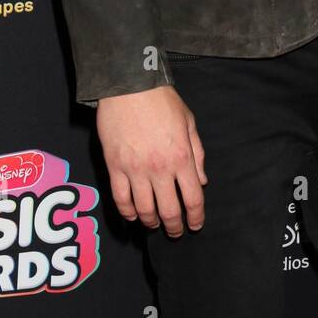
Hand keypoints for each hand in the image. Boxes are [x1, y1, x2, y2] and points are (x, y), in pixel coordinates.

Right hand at [96, 87, 206, 235]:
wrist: (129, 85)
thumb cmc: (162, 100)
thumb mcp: (189, 122)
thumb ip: (197, 153)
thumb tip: (202, 181)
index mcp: (182, 157)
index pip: (193, 198)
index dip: (196, 217)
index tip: (195, 224)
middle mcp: (160, 168)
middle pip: (169, 211)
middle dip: (174, 227)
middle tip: (176, 232)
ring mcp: (135, 169)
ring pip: (144, 209)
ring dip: (151, 222)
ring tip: (154, 224)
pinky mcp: (115, 166)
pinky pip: (120, 198)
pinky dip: (127, 212)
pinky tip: (133, 215)